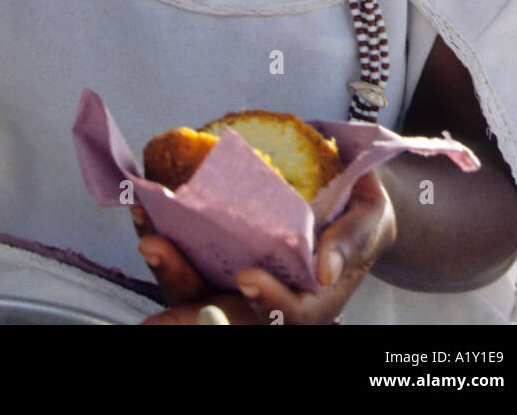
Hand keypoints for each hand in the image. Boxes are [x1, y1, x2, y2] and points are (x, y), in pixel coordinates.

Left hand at [132, 169, 396, 324]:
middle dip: (189, 294)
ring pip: (200, 290)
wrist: (350, 201)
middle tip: (159, 252)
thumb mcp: (370, 221)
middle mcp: (270, 300)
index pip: (290, 315)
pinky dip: (166, 236)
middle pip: (229, 312)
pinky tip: (146, 211)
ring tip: (146, 233)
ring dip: (168, 267)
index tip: (247, 277)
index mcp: (313, 301)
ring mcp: (241, 282)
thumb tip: (325, 269)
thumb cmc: (361, 214)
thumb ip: (351, 241)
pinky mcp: (222, 260)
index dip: (269, 302)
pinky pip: (190, 259)